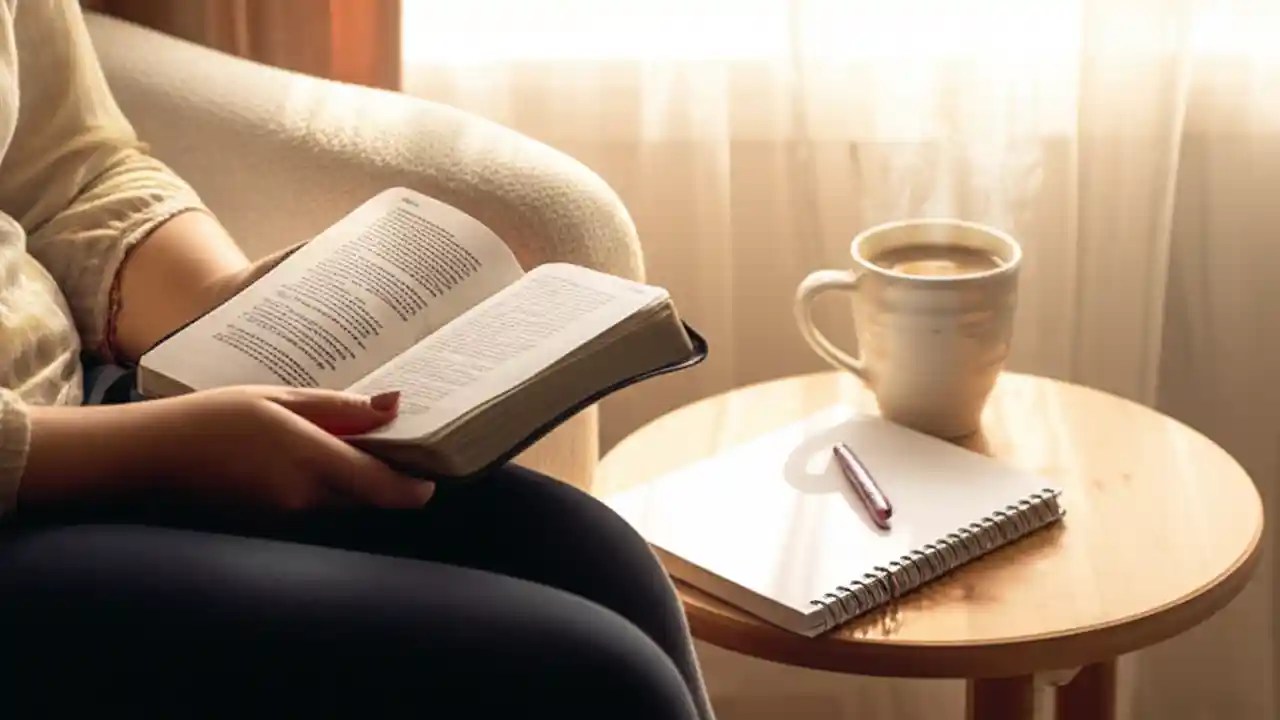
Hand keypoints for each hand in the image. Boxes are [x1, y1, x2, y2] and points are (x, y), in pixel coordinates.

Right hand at [22, 386, 434, 510]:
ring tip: (353, 438)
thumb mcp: (280, 399)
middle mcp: (305, 499)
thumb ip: (339, 408)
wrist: (154, 457)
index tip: (434, 471)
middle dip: (387, 476)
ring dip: (355, 479)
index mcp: (311, 463)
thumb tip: (393, 406)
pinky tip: (313, 456)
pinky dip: (326, 486)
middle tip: (397, 440)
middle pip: (369, 496)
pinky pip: (316, 506)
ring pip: (344, 502)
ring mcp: (288, 517)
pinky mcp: (273, 523)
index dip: (417, 486)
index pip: (385, 488)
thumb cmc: (214, 417)